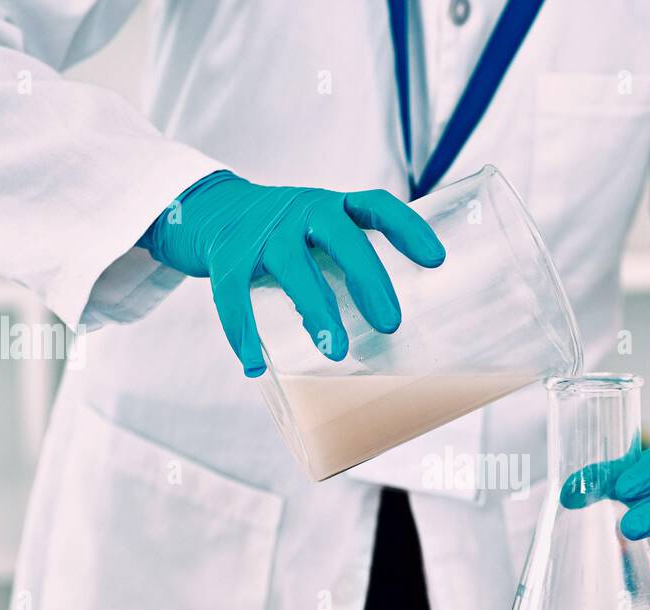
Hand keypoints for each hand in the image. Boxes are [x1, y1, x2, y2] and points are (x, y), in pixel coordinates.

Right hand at [139, 171, 444, 375]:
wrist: (213, 209)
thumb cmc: (287, 234)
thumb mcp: (323, 232)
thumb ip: (354, 264)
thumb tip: (401, 329)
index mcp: (333, 207)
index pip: (376, 206)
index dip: (407, 228)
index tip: (436, 259)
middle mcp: (302, 213)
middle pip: (341, 238)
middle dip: (368, 279)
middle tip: (390, 323)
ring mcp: (263, 233)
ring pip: (293, 267)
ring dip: (316, 310)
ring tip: (335, 351)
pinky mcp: (226, 257)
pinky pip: (232, 296)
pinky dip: (242, 331)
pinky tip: (254, 364)